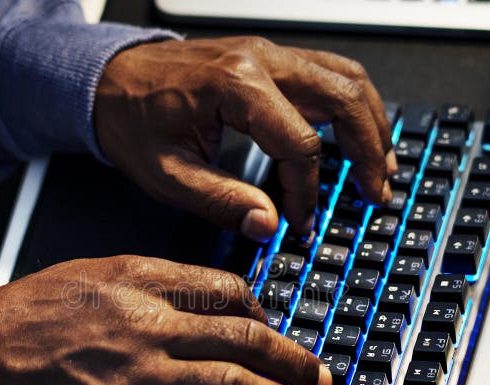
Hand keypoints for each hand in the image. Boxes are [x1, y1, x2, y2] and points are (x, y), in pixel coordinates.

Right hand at [0, 256, 331, 384]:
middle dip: (292, 361)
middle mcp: (148, 325)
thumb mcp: (91, 272)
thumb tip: (203, 296)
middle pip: (243, 339)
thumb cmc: (28, 316)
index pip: (225, 289)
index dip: (261, 312)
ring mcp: (138, 376)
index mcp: (141, 280)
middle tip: (320, 376)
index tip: (275, 328)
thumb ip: (150, 280)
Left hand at [95, 36, 396, 241]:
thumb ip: (220, 202)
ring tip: (380, 167)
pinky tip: (357, 135)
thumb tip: (268, 226)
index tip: (299, 222)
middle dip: (369, 150)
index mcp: (234, 86)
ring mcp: (268, 53)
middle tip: (376, 192)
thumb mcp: (165, 173)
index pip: (300, 143)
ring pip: (347, 77)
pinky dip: (353, 106)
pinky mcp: (269, 59)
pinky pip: (329, 73)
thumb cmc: (131, 119)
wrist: (109, 80)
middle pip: (344, 98)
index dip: (307, 191)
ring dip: (371, 123)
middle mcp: (260, 59)